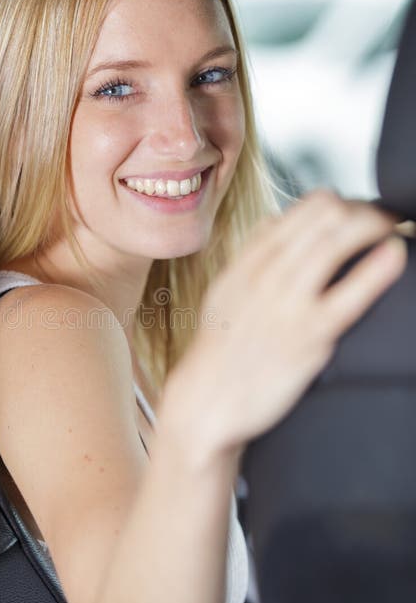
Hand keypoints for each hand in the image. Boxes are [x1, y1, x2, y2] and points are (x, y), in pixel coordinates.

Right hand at [163, 190, 406, 460]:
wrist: (207, 399)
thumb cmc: (219, 350)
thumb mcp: (224, 290)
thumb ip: (251, 253)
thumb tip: (275, 221)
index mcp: (251, 260)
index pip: (305, 208)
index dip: (341, 203)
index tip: (355, 213)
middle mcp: (269, 273)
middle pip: (326, 215)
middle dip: (364, 210)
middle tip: (382, 223)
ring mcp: (289, 302)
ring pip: (337, 239)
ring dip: (375, 226)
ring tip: (392, 233)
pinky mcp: (310, 335)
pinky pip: (350, 292)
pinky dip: (378, 267)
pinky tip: (395, 255)